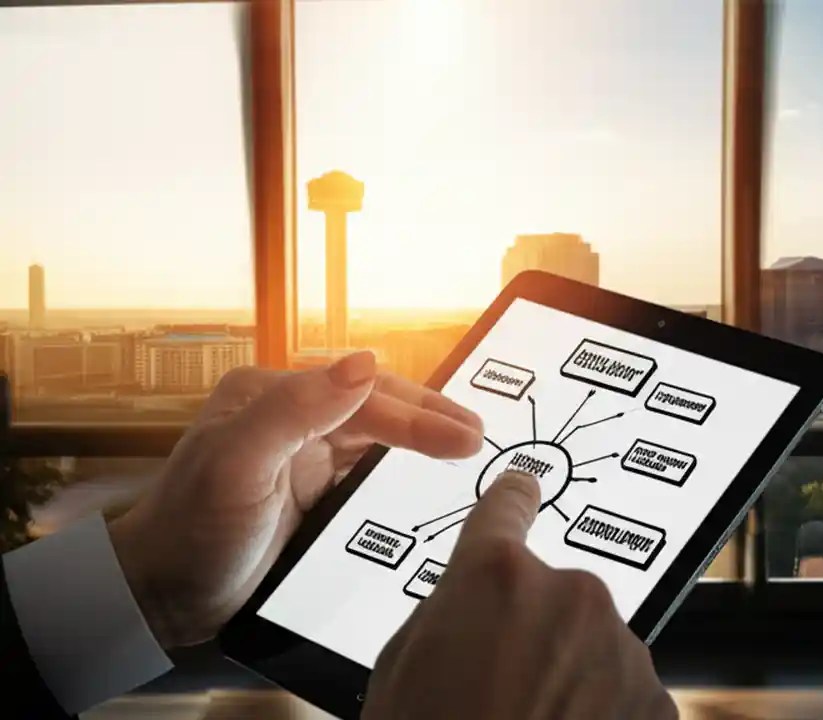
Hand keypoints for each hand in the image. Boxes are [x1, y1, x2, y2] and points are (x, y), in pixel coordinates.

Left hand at [108, 351, 484, 647]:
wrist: (159, 595)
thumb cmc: (189, 532)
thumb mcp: (236, 467)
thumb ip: (296, 409)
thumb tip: (364, 362)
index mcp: (270, 395)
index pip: (362, 396)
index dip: (418, 414)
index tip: (466, 436)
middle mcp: (290, 415)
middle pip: (377, 405)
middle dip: (432, 416)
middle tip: (479, 436)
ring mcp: (302, 452)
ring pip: (378, 432)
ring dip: (424, 435)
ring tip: (470, 444)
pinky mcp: (312, 488)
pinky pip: (369, 465)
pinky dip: (405, 463)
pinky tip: (431, 470)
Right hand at [362, 470, 675, 719]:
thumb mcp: (402, 668)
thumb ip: (448, 613)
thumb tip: (475, 604)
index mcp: (494, 576)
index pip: (509, 506)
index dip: (514, 499)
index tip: (525, 490)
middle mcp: (569, 593)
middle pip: (553, 595)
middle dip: (534, 631)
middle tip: (500, 688)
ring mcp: (619, 646)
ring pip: (592, 646)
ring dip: (571, 676)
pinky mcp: (654, 697)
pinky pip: (623, 691)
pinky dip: (602, 713)